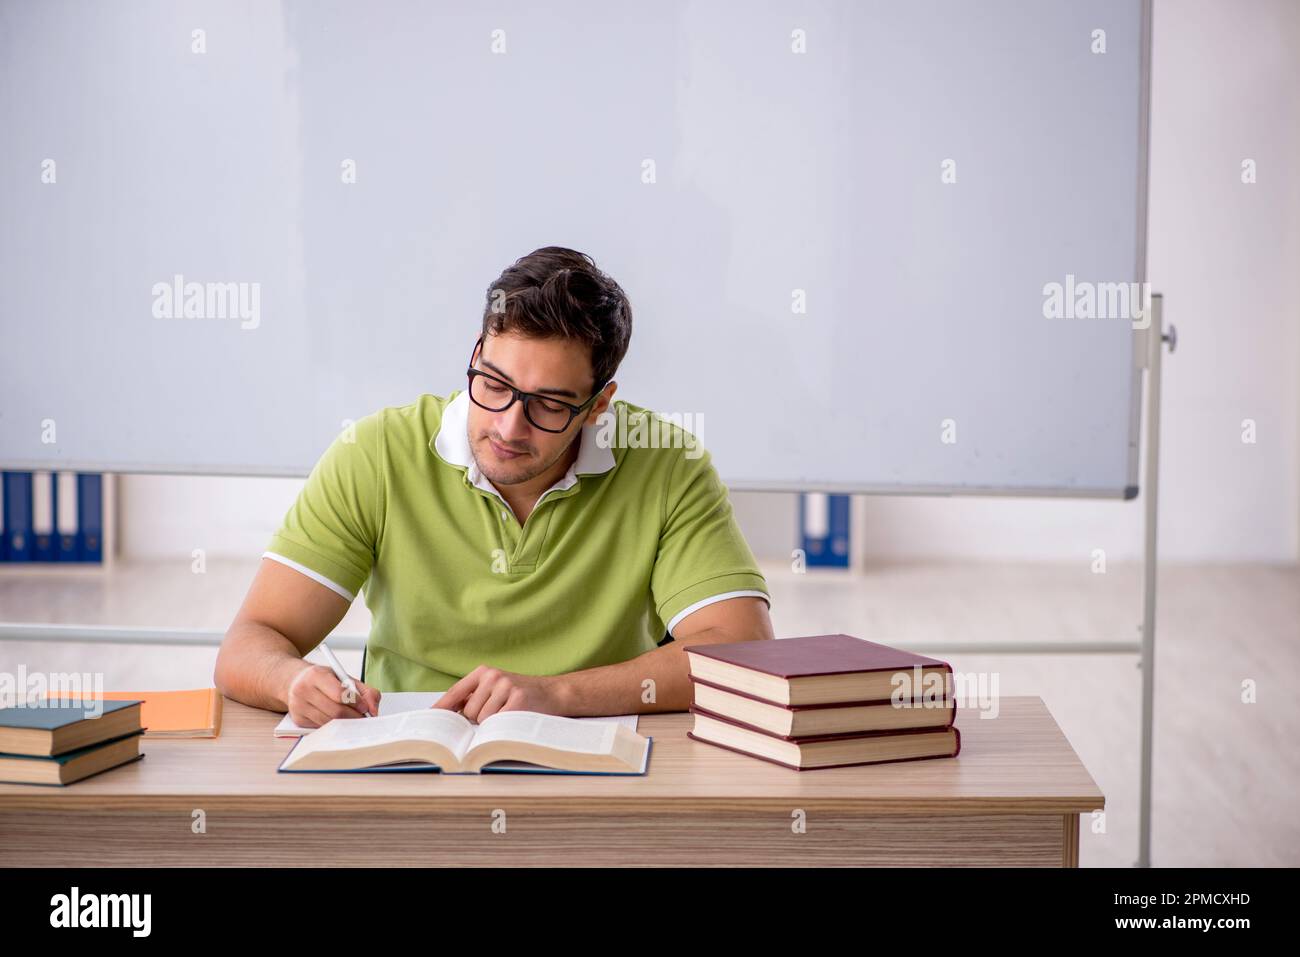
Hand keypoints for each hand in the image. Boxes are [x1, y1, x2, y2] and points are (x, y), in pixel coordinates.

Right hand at [286, 663, 380, 728]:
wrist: (295, 681)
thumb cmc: (324, 679)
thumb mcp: (344, 677)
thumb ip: (365, 691)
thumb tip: (373, 710)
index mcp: (316, 675)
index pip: (340, 694)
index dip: (356, 702)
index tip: (365, 707)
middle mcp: (303, 690)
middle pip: (335, 711)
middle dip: (353, 716)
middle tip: (363, 717)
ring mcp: (298, 706)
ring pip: (329, 722)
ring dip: (345, 723)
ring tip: (353, 718)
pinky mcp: (298, 719)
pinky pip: (321, 728)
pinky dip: (333, 726)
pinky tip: (337, 719)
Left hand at [433, 666, 567, 721]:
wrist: (553, 692)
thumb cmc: (520, 694)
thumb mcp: (495, 688)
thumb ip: (474, 697)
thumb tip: (450, 714)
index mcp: (483, 672)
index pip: (455, 692)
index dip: (441, 708)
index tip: (430, 718)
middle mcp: (493, 676)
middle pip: (469, 711)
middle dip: (479, 719)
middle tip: (498, 712)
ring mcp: (506, 686)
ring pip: (483, 719)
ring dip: (492, 723)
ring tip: (508, 713)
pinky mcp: (518, 699)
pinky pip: (498, 722)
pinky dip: (503, 726)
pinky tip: (514, 716)